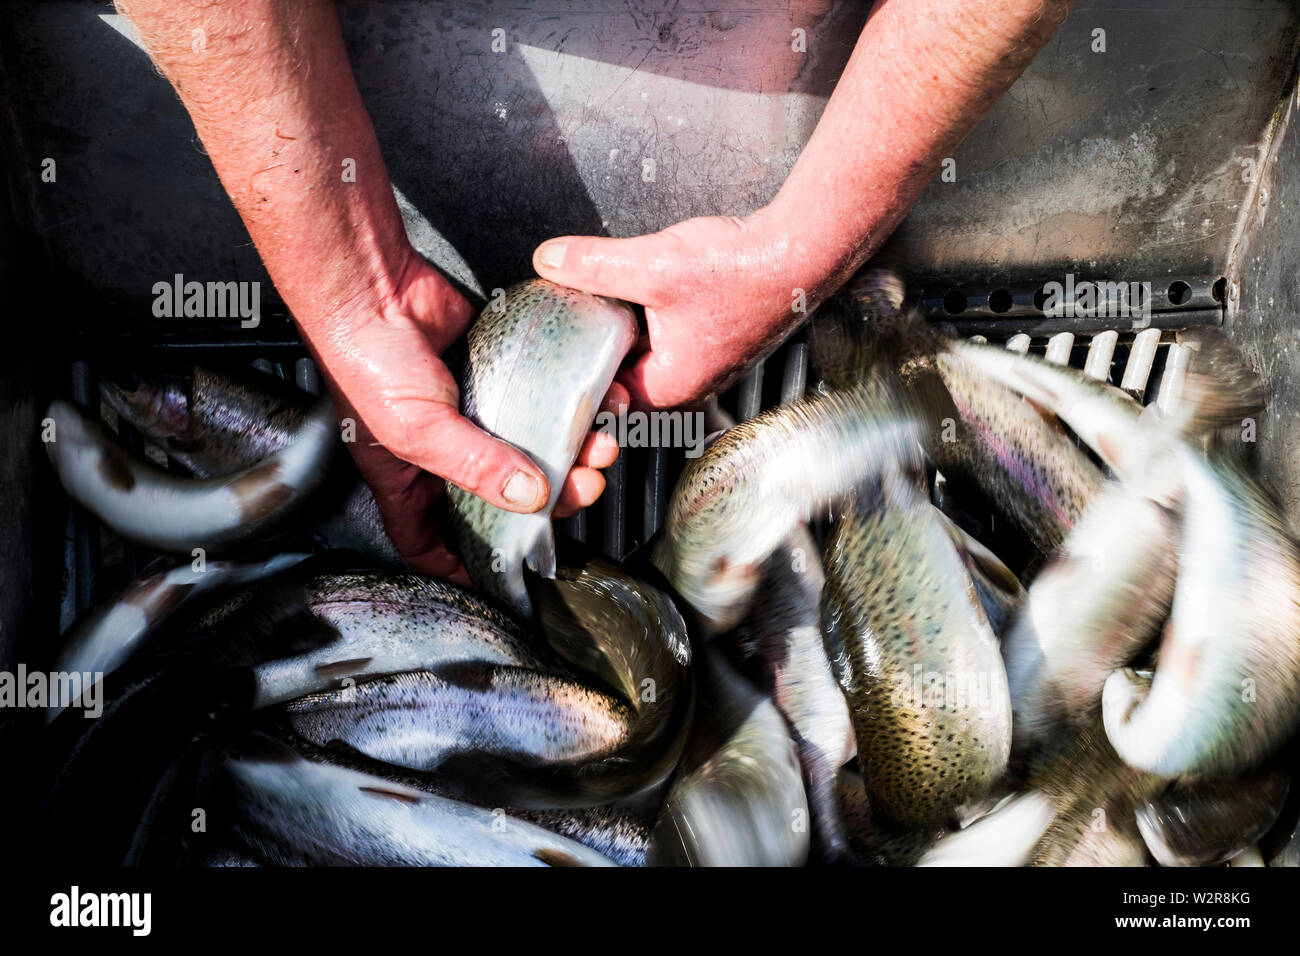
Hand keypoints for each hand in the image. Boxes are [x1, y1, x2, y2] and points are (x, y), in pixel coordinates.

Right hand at [311, 252, 622, 577]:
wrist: (371, 284)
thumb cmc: (365, 360)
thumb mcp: (417, 429)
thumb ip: (475, 466)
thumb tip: (532, 497)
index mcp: (410, 479)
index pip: (436, 542)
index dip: (470, 563)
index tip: (512, 570)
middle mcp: (444, 450)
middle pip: (506, 496)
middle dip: (551, 499)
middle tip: (585, 487)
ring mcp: (473, 412)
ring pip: (532, 447)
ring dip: (572, 451)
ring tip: (600, 444)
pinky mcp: (497, 372)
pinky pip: (542, 397)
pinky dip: (569, 404)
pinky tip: (595, 405)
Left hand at [532, 210, 818, 408]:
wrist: (799, 250)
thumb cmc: (743, 271)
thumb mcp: (652, 266)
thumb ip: (593, 265)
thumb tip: (549, 260)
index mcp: (670, 387)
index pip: (606, 404)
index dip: (576, 384)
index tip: (550, 363)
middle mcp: (690, 383)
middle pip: (622, 381)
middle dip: (594, 357)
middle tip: (559, 335)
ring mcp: (705, 361)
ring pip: (644, 359)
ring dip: (620, 339)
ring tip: (588, 313)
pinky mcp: (714, 336)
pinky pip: (665, 340)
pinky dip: (645, 324)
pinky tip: (632, 296)